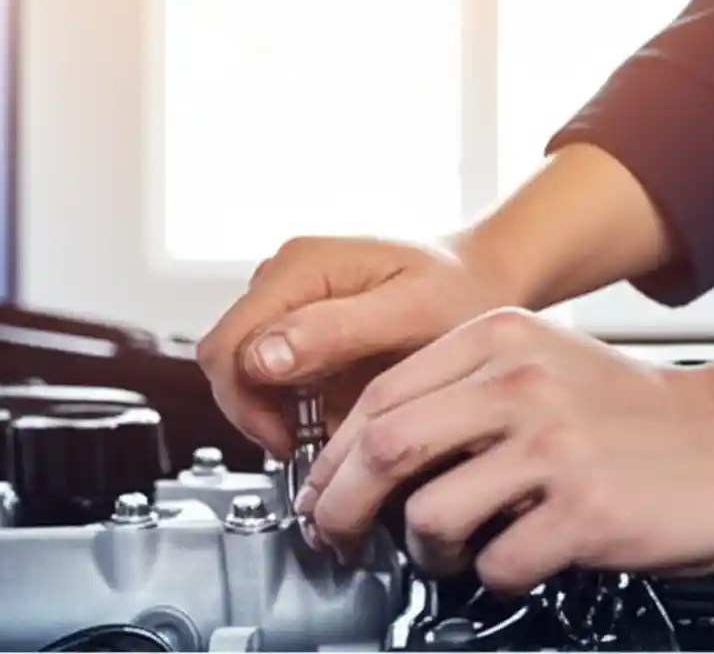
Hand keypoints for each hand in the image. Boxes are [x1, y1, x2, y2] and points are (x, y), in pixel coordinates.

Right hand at [196, 235, 514, 457]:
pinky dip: (295, 404)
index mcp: (300, 266)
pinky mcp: (301, 323)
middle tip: (308, 446)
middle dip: (259, 413)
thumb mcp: (410, 314)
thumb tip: (260, 358)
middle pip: (228, 363)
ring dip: (277, 411)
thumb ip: (334, 331)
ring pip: (245, 373)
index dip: (247, 407)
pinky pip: (273, 374)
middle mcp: (283, 277)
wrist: (486, 279)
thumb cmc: (462, 290)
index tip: (293, 442)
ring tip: (332, 430)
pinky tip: (337, 413)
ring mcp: (289, 299)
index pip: (227, 349)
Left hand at [296, 308, 713, 591]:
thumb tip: (373, 455)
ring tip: (448, 551)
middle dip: (340, 505)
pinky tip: (512, 560)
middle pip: (386, 448)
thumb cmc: (634, 410)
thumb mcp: (542, 363)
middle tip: (336, 536)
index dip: (334, 456)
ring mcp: (554, 445)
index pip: (380, 397)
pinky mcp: (587, 508)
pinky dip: (490, 575)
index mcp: (499, 338)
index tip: (322, 491)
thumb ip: (463, 392)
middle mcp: (520, 382)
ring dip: (423, 549)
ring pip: (430, 511)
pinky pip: (497, 562)